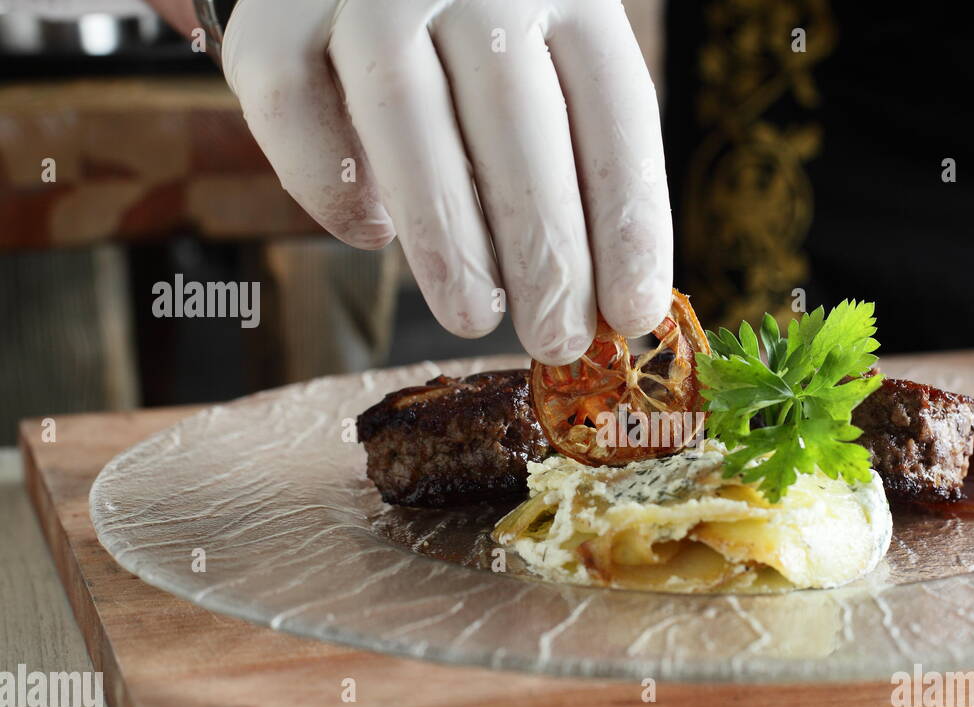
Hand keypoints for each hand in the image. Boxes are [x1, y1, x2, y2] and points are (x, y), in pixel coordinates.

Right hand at [221, 0, 672, 362]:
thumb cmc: (474, 26)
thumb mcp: (549, 56)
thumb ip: (575, 153)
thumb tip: (613, 301)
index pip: (614, 113)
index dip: (626, 225)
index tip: (631, 314)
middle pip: (518, 124)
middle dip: (543, 251)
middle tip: (556, 339)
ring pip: (406, 120)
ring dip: (445, 239)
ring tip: (474, 317)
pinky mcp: (274, 11)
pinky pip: (295, 108)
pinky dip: (330, 183)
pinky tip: (371, 232)